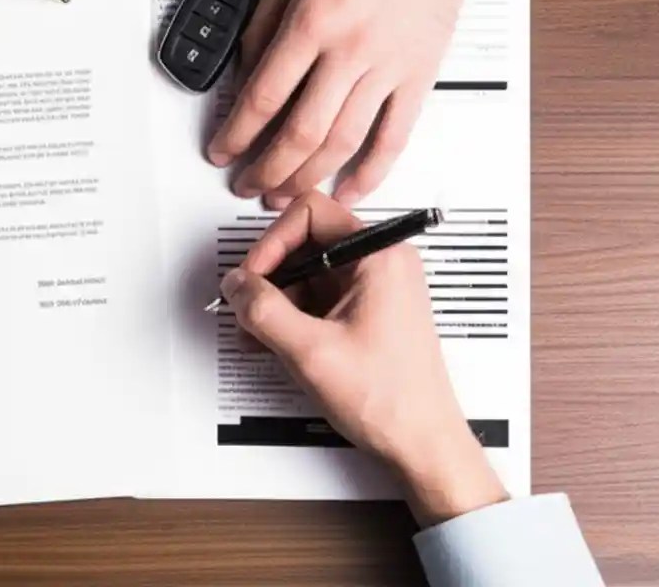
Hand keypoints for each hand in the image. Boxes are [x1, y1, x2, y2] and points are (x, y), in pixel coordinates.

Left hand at [208, 0, 473, 208]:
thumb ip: (262, 29)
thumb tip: (243, 81)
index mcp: (313, 22)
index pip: (263, 97)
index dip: (236, 135)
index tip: (222, 152)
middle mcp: (350, 50)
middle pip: (300, 132)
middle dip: (267, 169)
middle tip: (247, 184)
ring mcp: (387, 69)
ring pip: (342, 144)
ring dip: (307, 179)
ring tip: (283, 194)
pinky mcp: (418, 79)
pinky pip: (393, 139)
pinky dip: (370, 174)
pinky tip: (348, 191)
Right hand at [219, 192, 505, 526]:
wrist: (422, 444)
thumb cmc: (392, 400)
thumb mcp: (311, 352)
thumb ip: (264, 311)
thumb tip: (236, 285)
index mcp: (380, 257)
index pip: (310, 214)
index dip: (271, 243)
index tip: (253, 277)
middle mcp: (382, 264)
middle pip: (305, 242)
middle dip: (269, 277)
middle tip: (249, 306)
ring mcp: (375, 288)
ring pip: (307, 274)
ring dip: (276, 301)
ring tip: (258, 334)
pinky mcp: (367, 312)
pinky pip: (318, 299)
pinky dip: (291, 317)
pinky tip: (275, 343)